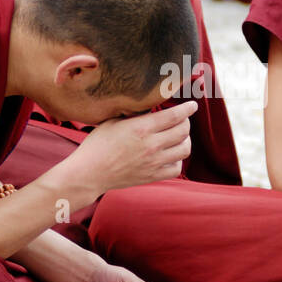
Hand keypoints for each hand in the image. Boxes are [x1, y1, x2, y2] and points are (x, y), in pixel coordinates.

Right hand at [65, 100, 196, 191]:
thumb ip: (134, 114)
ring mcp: (153, 162)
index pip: (174, 116)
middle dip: (186, 122)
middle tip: (182, 120)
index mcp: (141, 128)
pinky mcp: (152, 176)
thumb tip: (150, 107)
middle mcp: (151, 145)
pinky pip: (176, 168)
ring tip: (178, 137)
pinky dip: (178, 160)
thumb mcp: (113, 121)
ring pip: (184, 149)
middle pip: (183, 131)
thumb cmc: (97, 145)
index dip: (187, 109)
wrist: (89, 173)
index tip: (192, 105)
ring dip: (185, 140)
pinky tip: (170, 154)